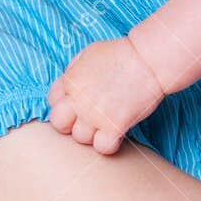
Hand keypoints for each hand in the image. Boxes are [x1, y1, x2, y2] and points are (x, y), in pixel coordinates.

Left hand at [47, 37, 163, 155]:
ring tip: (104, 125)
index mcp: (70, 81)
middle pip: (59, 125)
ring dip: (92, 134)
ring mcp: (95, 116)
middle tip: (86, 119)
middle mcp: (78, 101)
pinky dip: (109, 145)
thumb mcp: (89, 53)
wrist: (148, 60)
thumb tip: (70, 82)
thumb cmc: (122, 53)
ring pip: (80, 139)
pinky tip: (116, 134)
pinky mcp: (114, 126)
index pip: (52, 101)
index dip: (65, 104)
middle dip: (70, 123)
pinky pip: (102, 148)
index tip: (77, 104)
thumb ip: (74, 70)